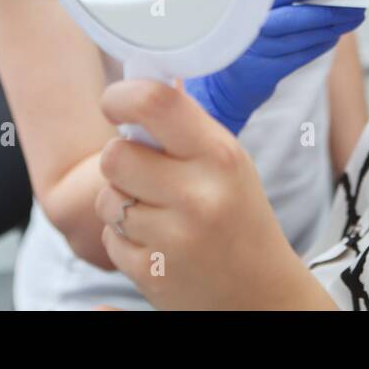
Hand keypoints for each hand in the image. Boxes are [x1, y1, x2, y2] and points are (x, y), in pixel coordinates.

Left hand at [97, 78, 337, 310]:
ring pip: (106, 199)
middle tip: (141, 169)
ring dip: (120, 202)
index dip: (120, 97)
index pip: (155, 104)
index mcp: (219, 156)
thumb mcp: (227, 161)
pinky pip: (109, 238)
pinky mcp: (152, 274)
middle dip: (119, 160)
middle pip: (114, 155)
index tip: (114, 103)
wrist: (261, 293)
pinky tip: (157, 241)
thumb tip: (146, 76)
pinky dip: (124, 239)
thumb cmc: (239, 214)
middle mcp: (198, 195)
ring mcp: (174, 239)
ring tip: (156, 210)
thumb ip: (185, 125)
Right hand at [185, 0, 363, 134]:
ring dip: (335, 28)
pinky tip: (335, 36)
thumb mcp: (257, 13)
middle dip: (333, 10)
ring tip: (352, 19)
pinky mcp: (271, 71)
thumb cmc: (247, 38)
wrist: (226, 81)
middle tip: (355, 5)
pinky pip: (305, 55)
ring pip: (307, 37)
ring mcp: (262, 51)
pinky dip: (323, 44)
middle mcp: (255, 28)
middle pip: (301, 17)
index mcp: (250, 6)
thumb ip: (282, 0)